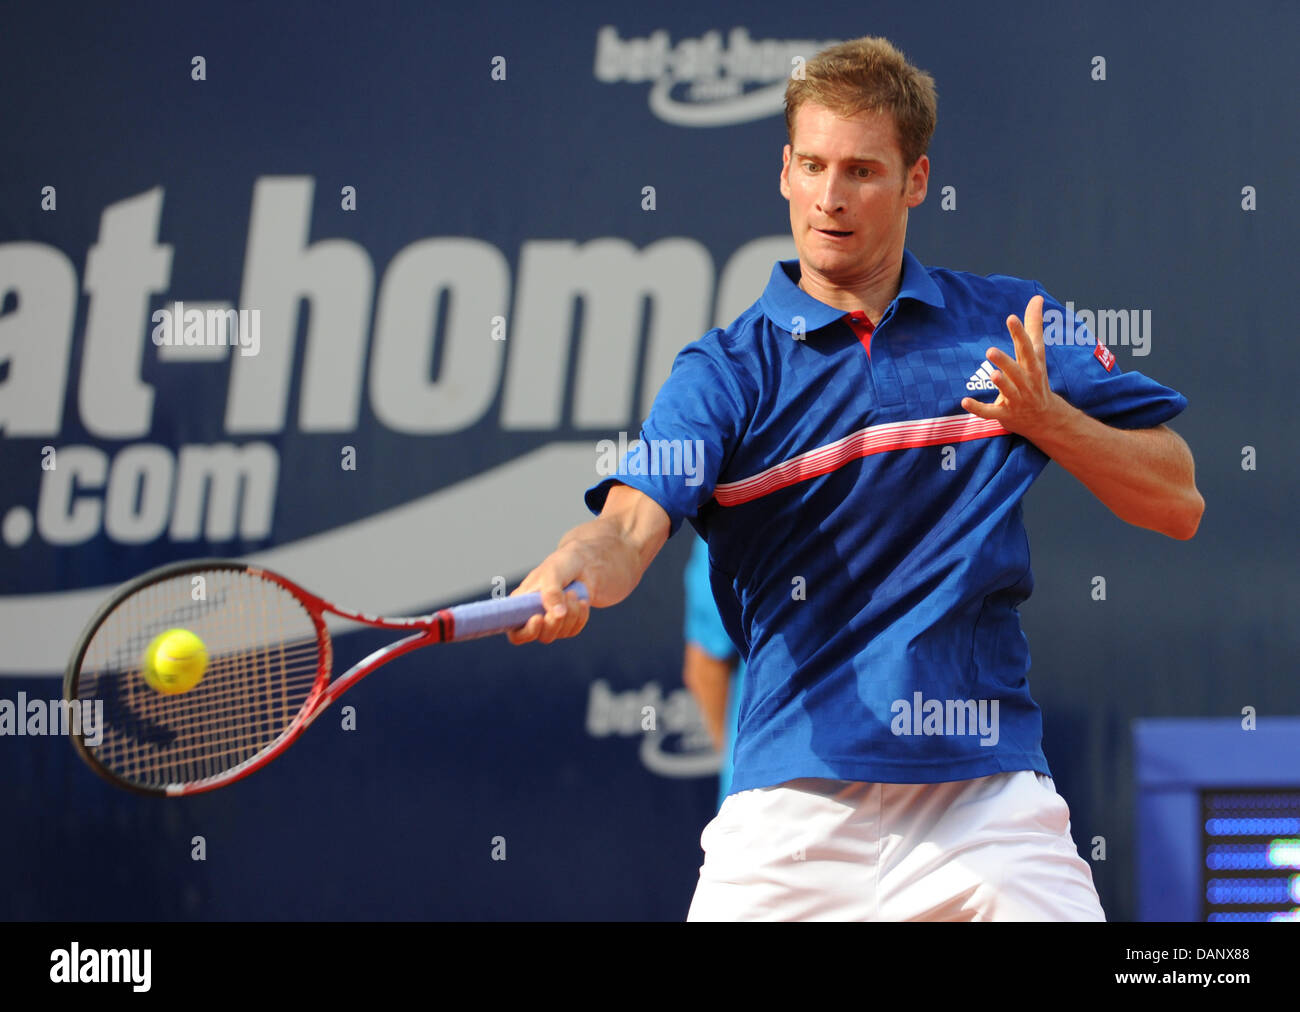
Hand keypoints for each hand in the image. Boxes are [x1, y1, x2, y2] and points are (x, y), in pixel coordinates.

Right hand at [506, 550, 591, 645]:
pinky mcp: (567, 624)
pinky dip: (581, 616)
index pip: (516, 633)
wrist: (585, 562)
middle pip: (541, 636)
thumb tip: (557, 615)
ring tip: (573, 592)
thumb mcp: (553, 572)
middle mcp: (533, 617)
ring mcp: (551, 622)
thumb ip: (552, 592)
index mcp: (520, 605)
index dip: (527, 632)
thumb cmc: (562, 564)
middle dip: (556, 620)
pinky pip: (573, 630)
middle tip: (567, 596)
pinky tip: (582, 601)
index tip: (539, 617)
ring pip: (559, 634)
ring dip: (571, 613)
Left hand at [960, 295, 1068, 440]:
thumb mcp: (1037, 353)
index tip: (1011, 318)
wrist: (1045, 417)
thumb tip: (1036, 297)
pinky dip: (978, 408)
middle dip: (1006, 361)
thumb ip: (1033, 326)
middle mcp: (1026, 382)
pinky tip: (964, 401)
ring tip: (992, 374)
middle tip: (990, 350)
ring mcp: (1016, 399)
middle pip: (1016, 370)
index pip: (1027, 347)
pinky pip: (991, 411)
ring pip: (1008, 390)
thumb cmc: (1037, 378)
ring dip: (1000, 383)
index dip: (1020, 333)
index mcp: (1033, 365)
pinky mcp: (1005, 414)